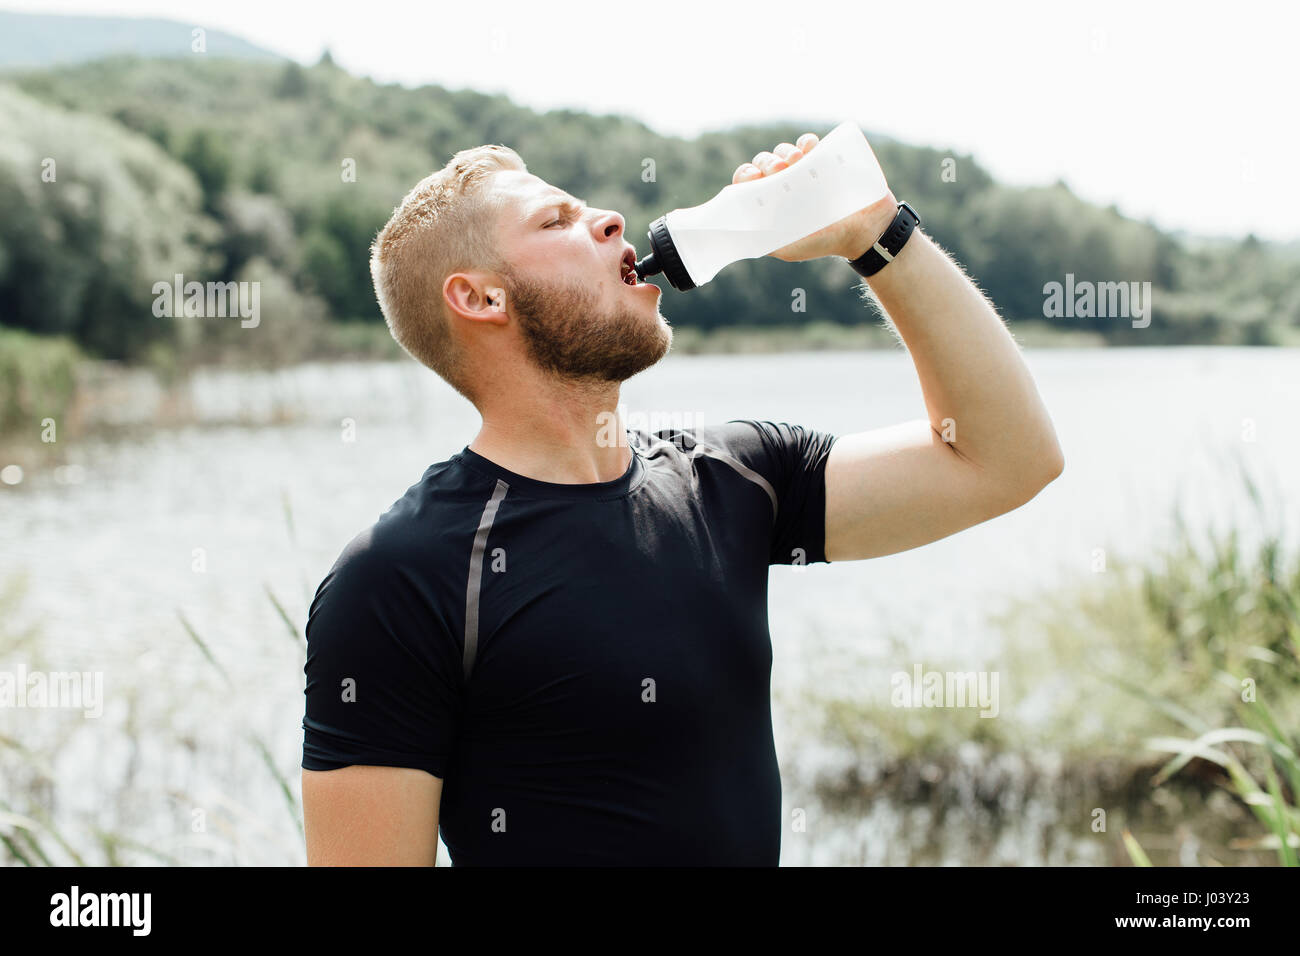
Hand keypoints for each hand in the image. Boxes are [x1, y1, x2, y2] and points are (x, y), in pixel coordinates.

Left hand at [733, 132, 897, 262]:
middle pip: (764, 163)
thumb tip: (740, 232)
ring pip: (783, 151)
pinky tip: (808, 147)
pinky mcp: (823, 159)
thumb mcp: (790, 248)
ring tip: (796, 160)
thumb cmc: (825, 242)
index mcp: (771, 203)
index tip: (754, 177)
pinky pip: (808, 142)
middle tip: (778, 169)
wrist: (866, 229)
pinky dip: (805, 141)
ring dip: (785, 151)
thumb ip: (765, 241)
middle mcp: (784, 184)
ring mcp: (803, 170)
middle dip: (766, 162)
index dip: (745, 176)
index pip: (747, 183)